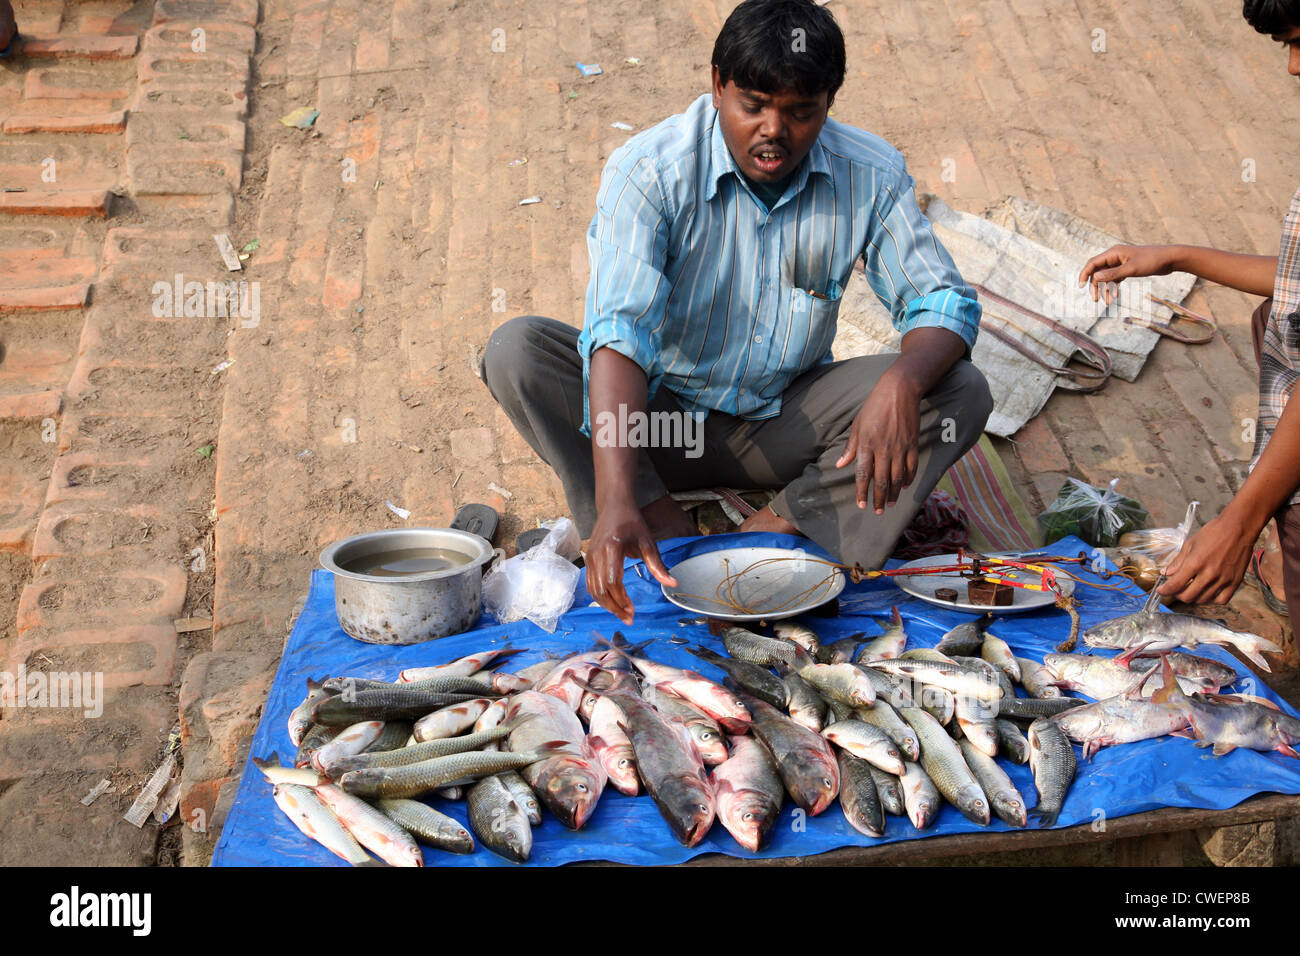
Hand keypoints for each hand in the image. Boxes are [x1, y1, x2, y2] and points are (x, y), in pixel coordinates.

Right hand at [586, 502, 677, 623]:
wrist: (614, 506)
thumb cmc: (632, 523)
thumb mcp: (648, 542)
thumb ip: (658, 565)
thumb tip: (673, 584)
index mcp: (612, 549)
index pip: (612, 581)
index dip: (621, 599)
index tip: (633, 611)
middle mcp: (597, 554)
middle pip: (600, 590)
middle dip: (614, 607)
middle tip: (629, 618)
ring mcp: (590, 557)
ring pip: (593, 589)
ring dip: (606, 605)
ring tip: (622, 614)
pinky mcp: (588, 559)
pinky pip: (590, 583)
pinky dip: (600, 597)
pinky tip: (612, 603)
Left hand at [834, 373, 919, 514]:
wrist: (899, 391)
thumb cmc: (874, 406)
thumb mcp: (857, 425)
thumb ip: (850, 448)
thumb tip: (840, 465)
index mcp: (866, 444)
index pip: (862, 474)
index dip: (861, 491)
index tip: (861, 505)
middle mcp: (883, 449)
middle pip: (881, 480)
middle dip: (879, 498)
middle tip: (878, 511)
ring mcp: (900, 447)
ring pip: (897, 477)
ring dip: (893, 493)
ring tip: (890, 504)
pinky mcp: (912, 444)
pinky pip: (911, 467)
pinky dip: (908, 479)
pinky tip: (904, 487)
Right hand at [1078, 244, 1179, 305]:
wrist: (1170, 259)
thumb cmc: (1152, 261)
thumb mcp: (1131, 269)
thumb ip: (1113, 274)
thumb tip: (1095, 277)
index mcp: (1113, 253)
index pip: (1092, 263)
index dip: (1084, 274)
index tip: (1080, 287)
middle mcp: (1115, 256)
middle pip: (1098, 271)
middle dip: (1095, 285)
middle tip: (1095, 299)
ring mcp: (1121, 262)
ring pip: (1106, 277)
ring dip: (1105, 289)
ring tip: (1108, 302)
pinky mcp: (1127, 268)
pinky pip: (1115, 278)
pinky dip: (1113, 287)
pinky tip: (1115, 297)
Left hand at [1158, 512, 1257, 605]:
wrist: (1239, 528)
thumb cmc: (1213, 533)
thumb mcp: (1190, 544)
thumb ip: (1178, 561)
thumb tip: (1166, 573)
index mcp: (1195, 563)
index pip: (1175, 585)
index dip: (1165, 590)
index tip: (1161, 590)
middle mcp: (1209, 574)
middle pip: (1188, 597)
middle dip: (1177, 595)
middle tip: (1176, 589)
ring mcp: (1223, 580)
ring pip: (1203, 600)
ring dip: (1193, 597)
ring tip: (1191, 589)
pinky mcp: (1235, 582)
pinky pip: (1222, 600)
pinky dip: (1212, 599)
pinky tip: (1208, 592)